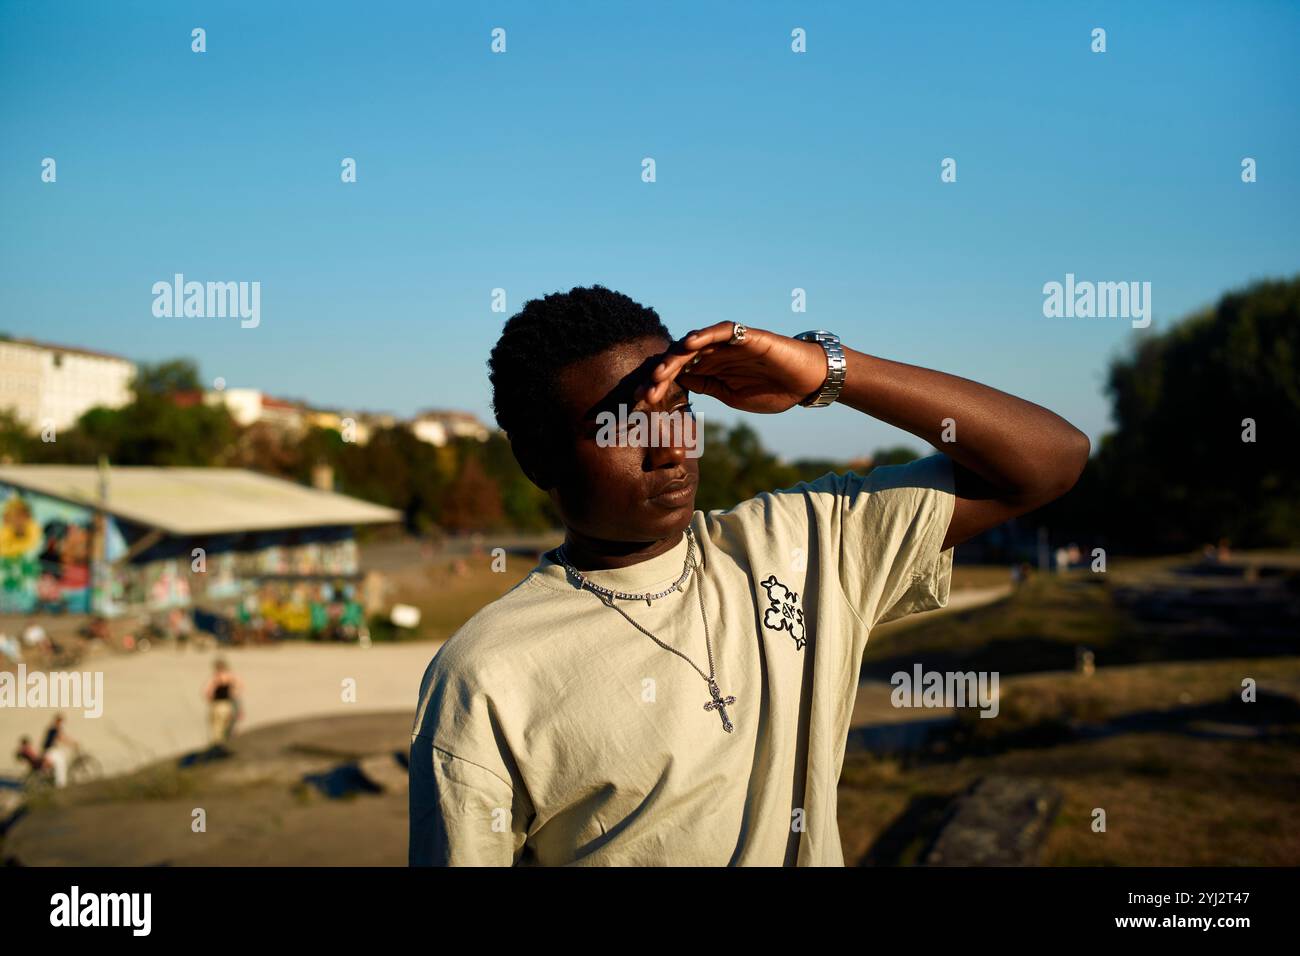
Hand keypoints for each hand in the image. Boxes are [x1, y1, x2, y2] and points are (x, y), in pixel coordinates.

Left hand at [638, 321, 828, 413]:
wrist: (807, 382)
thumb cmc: (774, 390)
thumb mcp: (732, 396)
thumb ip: (707, 387)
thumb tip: (678, 383)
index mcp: (711, 370)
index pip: (678, 375)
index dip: (659, 386)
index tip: (642, 403)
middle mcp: (716, 353)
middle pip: (679, 360)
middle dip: (659, 376)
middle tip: (644, 393)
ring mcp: (729, 343)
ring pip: (694, 346)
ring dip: (674, 358)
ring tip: (658, 373)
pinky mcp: (746, 336)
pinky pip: (721, 331)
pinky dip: (704, 335)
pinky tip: (688, 344)